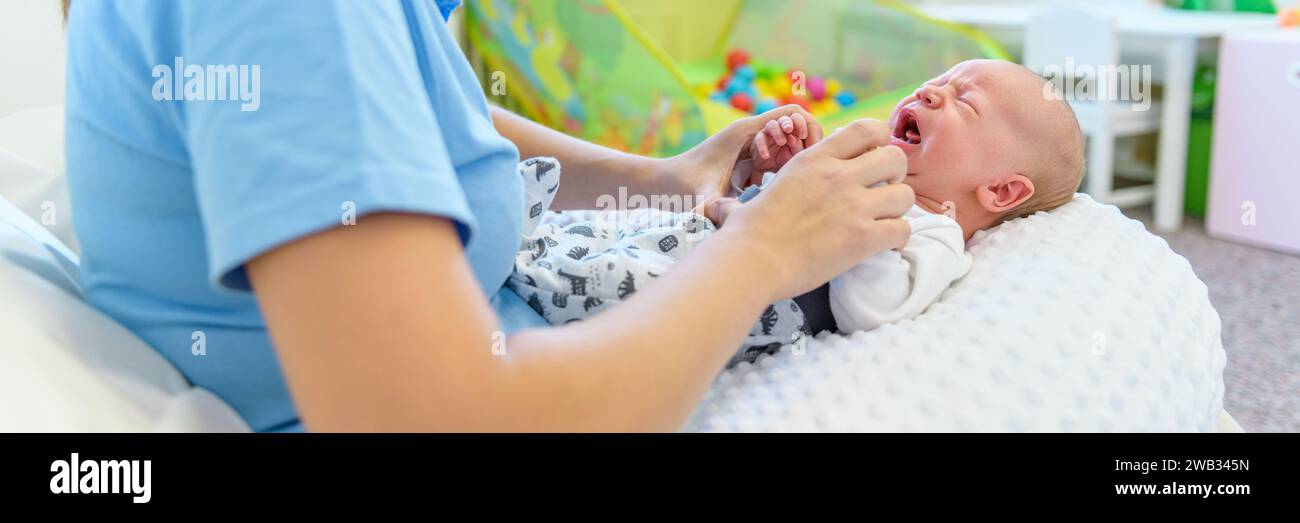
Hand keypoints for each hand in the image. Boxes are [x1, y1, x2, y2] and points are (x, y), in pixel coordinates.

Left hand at [652, 105, 822, 200]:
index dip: (807, 128)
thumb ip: (715, 207)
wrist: (662, 184)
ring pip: (788, 143)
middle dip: (804, 144)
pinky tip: (781, 187)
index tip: (807, 153)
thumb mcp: (701, 197)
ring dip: (795, 157)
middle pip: (795, 126)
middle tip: (802, 167)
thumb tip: (729, 222)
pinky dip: (785, 168)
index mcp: (744, 131)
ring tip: (790, 178)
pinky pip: (777, 159)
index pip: (790, 113)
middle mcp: (750, 134)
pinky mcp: (749, 161)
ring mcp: (751, 147)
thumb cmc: (680, 186)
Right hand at [711, 119, 915, 301]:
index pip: (868, 128)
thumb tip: (713, 206)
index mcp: (815, 158)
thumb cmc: (745, 232)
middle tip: (880, 193)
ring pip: (905, 195)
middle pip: (896, 158)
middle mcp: (839, 175)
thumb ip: (764, 190)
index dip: (878, 143)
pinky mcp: (863, 237)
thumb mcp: (761, 192)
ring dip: (897, 209)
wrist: (750, 260)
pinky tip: (882, 244)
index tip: (869, 162)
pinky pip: (903, 229)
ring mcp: (854, 205)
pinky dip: (898, 238)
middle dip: (894, 176)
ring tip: (882, 221)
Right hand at [749, 113, 820, 181]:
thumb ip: (804, 151)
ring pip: (774, 124)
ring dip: (779, 131)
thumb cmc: (786, 159)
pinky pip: (760, 139)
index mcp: (800, 128)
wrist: (765, 163)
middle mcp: (786, 126)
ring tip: (782, 142)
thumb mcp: (798, 157)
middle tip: (802, 135)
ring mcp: (772, 131)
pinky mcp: (759, 138)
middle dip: (799, 124)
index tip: (811, 145)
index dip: (811, 131)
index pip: (809, 122)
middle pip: (794, 117)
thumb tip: (808, 147)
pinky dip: (762, 147)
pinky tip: (766, 156)